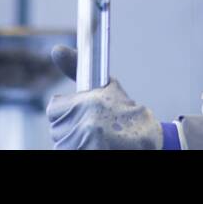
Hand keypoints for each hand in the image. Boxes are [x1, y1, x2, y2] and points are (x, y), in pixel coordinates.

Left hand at [46, 44, 163, 149]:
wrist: (149, 140)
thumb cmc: (126, 113)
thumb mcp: (106, 87)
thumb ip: (76, 69)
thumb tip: (56, 50)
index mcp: (89, 102)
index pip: (54, 108)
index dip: (67, 111)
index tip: (82, 114)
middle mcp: (86, 125)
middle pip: (56, 128)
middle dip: (70, 129)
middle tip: (92, 128)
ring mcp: (87, 144)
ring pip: (61, 144)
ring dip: (75, 143)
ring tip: (95, 139)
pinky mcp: (90, 153)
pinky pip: (70, 153)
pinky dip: (80, 150)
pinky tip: (96, 145)